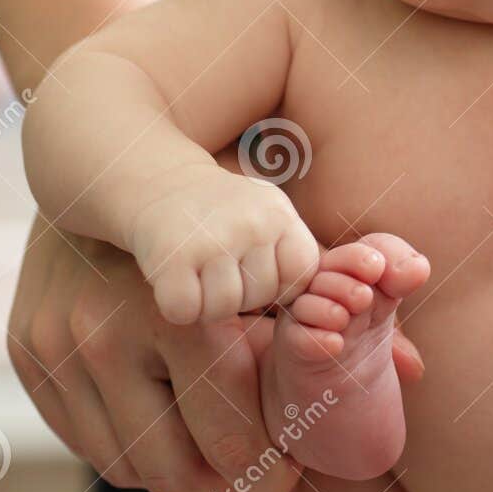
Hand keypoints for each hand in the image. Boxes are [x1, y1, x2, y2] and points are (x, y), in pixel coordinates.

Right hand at [6, 211, 423, 491]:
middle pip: (178, 463)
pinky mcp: (27, 347)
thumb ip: (343, 306)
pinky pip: (83, 438)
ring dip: (176, 478)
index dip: (270, 463)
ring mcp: (60, 341)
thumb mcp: (284, 244)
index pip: (233, 436)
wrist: (105, 144)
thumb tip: (416, 369)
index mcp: (186, 311)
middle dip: (227, 486)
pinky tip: (164, 432)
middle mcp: (112, 329)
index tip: (291, 468)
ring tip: (214, 467)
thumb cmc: (222, 201)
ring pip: (128, 462)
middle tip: (257, 480)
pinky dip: (127, 450)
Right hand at [127, 166, 319, 323]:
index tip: (254, 270)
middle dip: (239, 293)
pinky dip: (177, 306)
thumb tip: (331, 307)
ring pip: (223, 308)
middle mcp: (252, 225)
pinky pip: (186, 310)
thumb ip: (293, 253)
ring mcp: (212, 240)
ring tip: (197, 272)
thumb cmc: (223, 214)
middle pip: (260, 297)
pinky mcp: (172, 257)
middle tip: (217, 267)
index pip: (300, 278)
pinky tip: (174, 280)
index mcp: (280, 215)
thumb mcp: (268, 216)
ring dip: (207, 302)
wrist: (161, 181)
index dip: (278, 285)